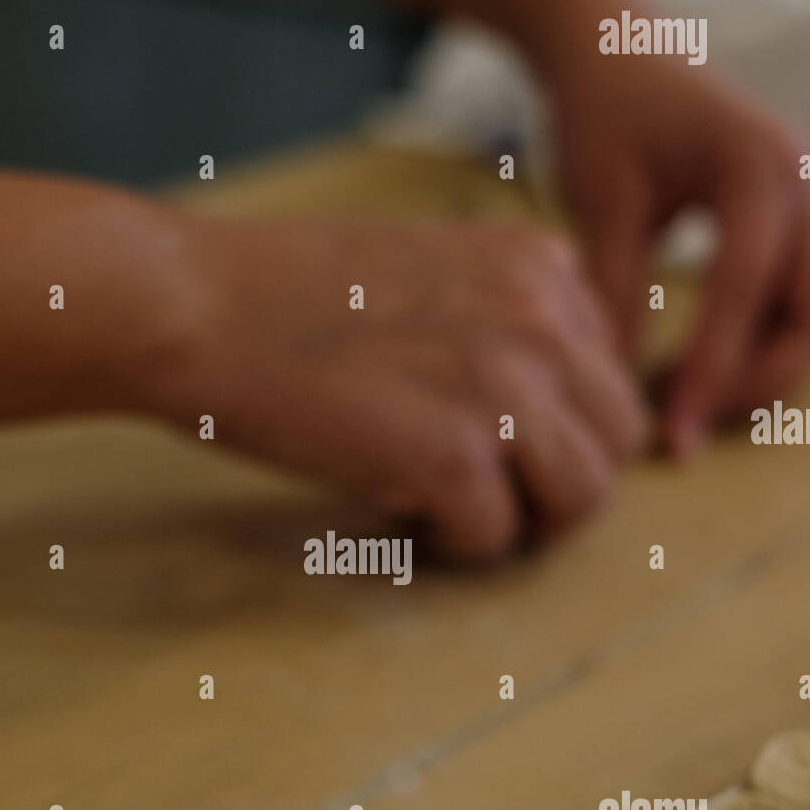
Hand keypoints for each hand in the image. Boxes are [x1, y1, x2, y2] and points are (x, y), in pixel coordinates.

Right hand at [152, 217, 648, 560]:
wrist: (193, 305)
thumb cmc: (289, 300)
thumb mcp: (435, 274)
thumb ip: (508, 324)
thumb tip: (550, 420)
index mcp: (540, 266)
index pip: (609, 377)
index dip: (558, 427)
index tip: (495, 442)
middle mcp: (541, 318)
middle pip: (615, 441)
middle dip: (558, 479)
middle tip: (484, 493)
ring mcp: (502, 386)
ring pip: (582, 498)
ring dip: (521, 520)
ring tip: (447, 508)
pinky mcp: (452, 454)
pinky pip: (496, 536)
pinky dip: (451, 543)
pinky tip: (397, 510)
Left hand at [552, 61, 809, 454]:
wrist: (618, 55)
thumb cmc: (604, 115)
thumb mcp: (600, 198)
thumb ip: (612, 288)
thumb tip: (617, 388)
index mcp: (759, 164)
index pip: (747, 285)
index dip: (710, 364)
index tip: (670, 427)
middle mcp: (803, 187)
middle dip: (759, 383)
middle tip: (683, 427)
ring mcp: (806, 209)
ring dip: (762, 376)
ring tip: (680, 405)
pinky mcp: (790, 232)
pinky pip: (794, 310)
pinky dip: (755, 353)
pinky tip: (689, 375)